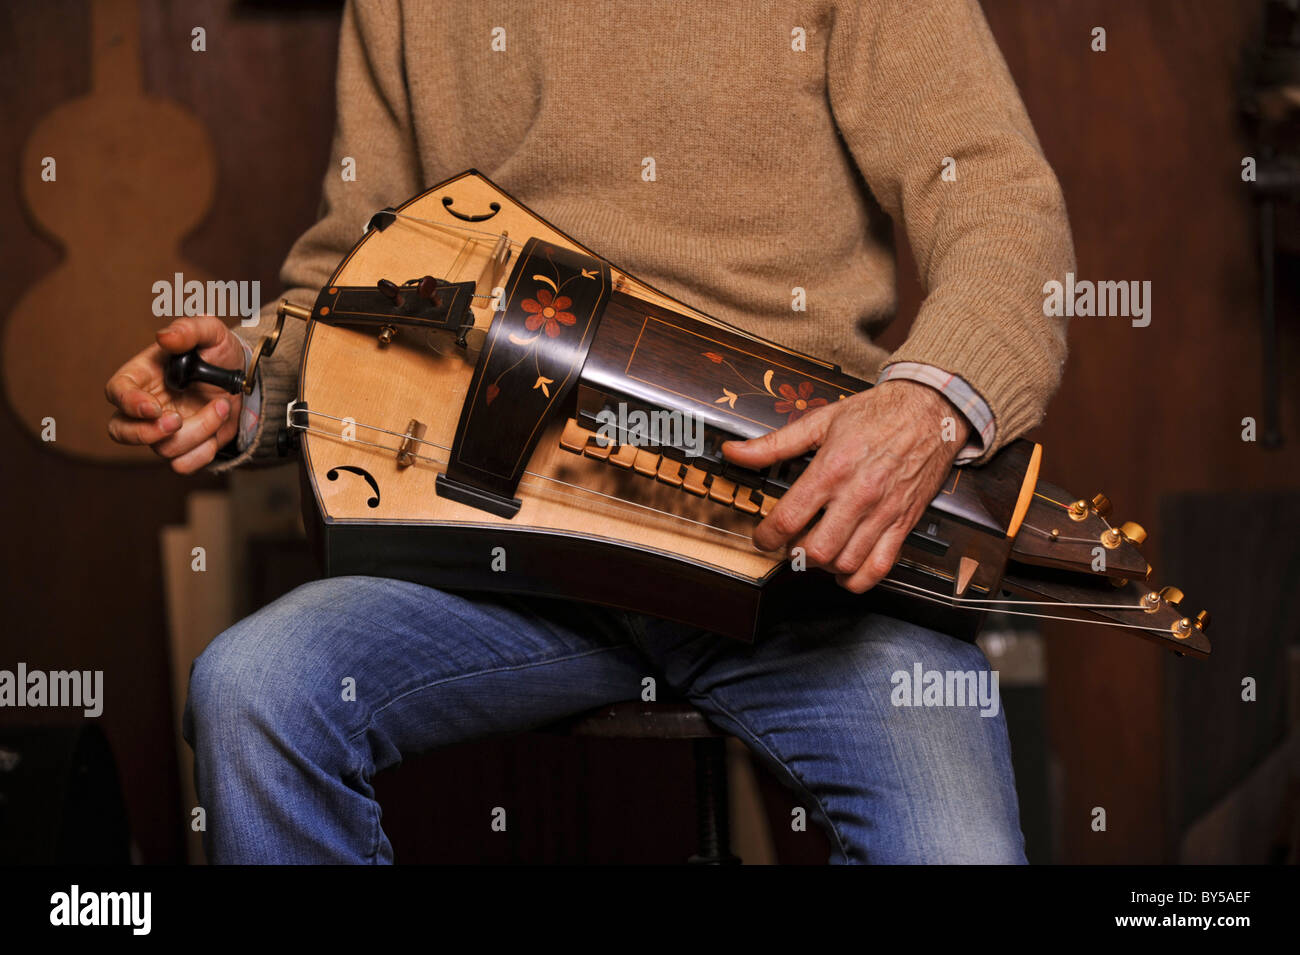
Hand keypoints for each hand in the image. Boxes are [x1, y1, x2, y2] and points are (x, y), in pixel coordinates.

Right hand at [105, 316, 244, 472]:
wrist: (244, 379)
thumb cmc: (218, 353)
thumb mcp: (210, 333)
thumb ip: (188, 330)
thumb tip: (165, 337)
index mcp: (141, 376)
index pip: (117, 393)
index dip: (129, 404)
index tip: (154, 407)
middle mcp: (146, 407)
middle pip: (120, 432)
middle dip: (146, 433)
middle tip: (177, 421)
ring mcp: (163, 430)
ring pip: (163, 448)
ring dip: (199, 431)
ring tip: (222, 405)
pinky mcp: (184, 447)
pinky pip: (182, 464)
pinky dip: (203, 452)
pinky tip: (218, 428)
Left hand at [722, 379, 969, 592]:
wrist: (931, 410)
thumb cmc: (877, 414)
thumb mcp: (820, 421)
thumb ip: (774, 444)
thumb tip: (734, 452)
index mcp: (832, 469)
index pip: (789, 519)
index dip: (766, 536)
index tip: (762, 537)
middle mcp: (858, 496)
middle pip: (816, 549)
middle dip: (794, 553)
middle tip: (789, 544)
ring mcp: (883, 513)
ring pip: (846, 562)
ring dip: (823, 566)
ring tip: (815, 552)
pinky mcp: (903, 523)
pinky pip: (880, 567)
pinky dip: (857, 579)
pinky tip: (844, 570)